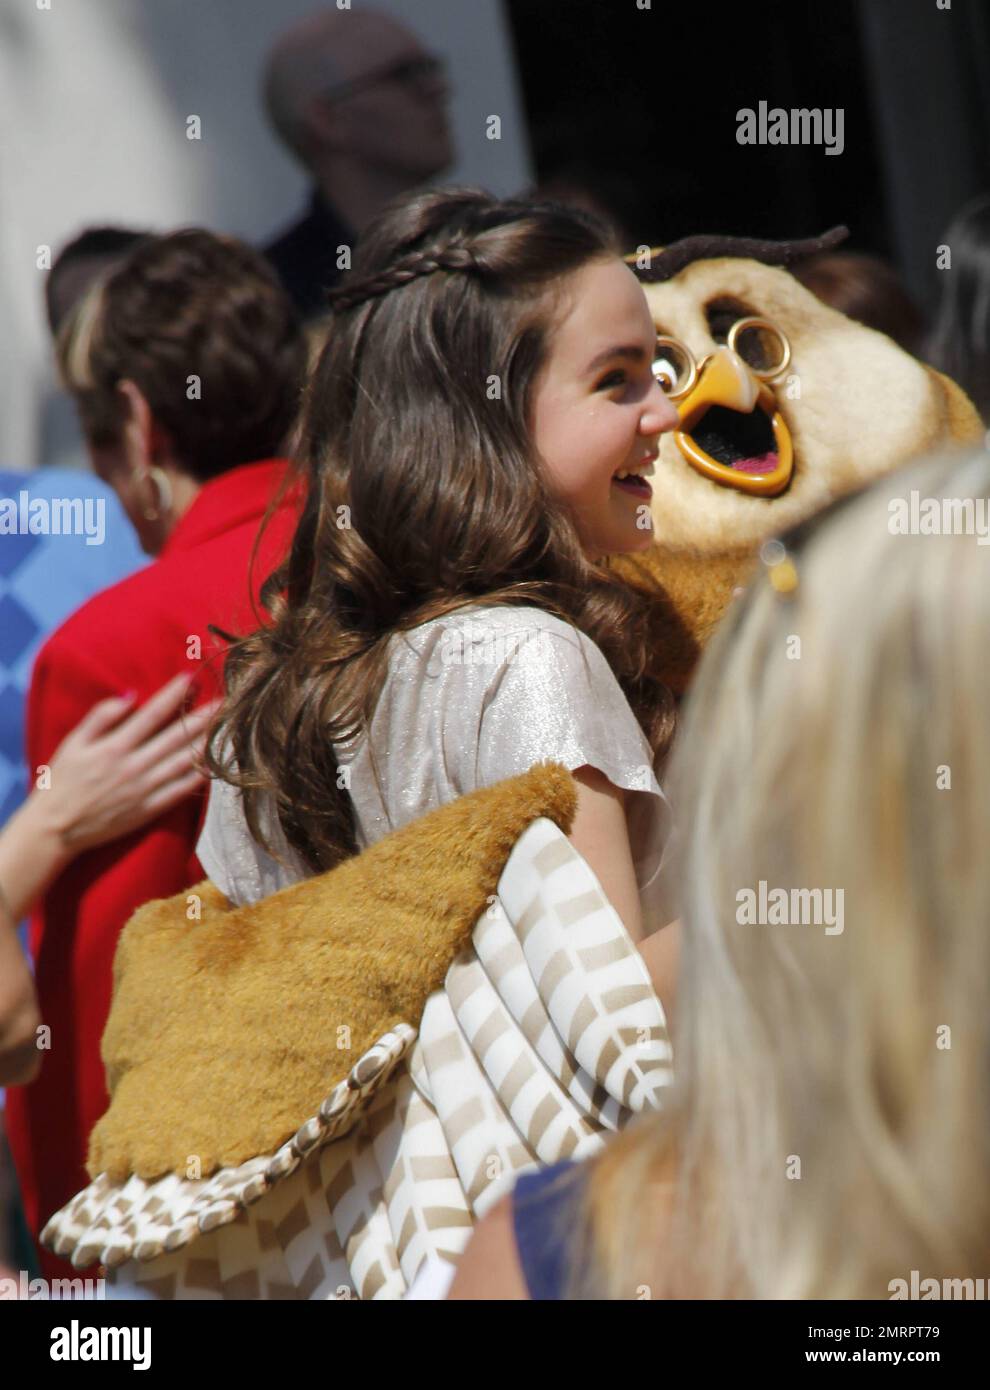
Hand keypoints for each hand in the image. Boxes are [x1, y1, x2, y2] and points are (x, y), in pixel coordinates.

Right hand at [29, 673, 220, 856]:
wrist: (56, 827)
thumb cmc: (62, 781)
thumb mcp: (73, 743)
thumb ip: (101, 717)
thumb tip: (130, 696)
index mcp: (115, 746)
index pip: (152, 714)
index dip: (173, 695)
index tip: (191, 678)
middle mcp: (134, 766)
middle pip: (177, 736)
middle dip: (203, 716)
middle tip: (226, 700)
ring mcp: (144, 789)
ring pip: (185, 762)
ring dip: (208, 743)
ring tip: (228, 727)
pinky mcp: (150, 810)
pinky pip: (181, 791)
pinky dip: (200, 777)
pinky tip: (216, 763)